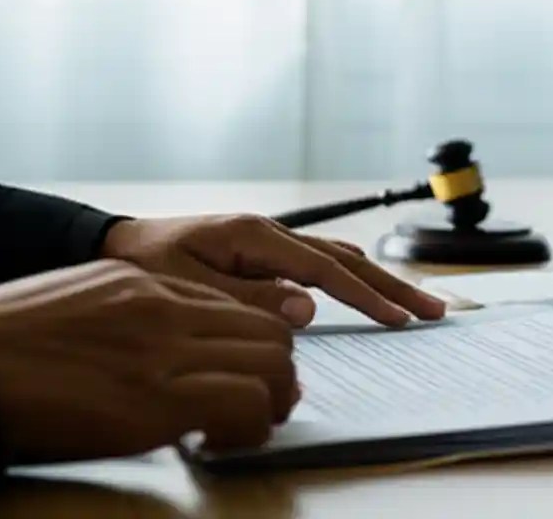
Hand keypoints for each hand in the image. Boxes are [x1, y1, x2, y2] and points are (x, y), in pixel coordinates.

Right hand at [0, 259, 297, 462]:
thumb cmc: (9, 341)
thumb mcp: (85, 301)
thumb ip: (141, 314)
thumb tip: (183, 347)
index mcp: (148, 284)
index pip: (240, 304)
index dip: (258, 344)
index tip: (249, 374)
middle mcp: (167, 311)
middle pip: (270, 332)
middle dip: (279, 372)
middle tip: (265, 405)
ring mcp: (165, 353)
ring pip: (271, 363)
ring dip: (273, 400)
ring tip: (246, 425)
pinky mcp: (157, 400)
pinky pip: (243, 404)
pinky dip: (249, 428)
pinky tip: (218, 443)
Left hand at [100, 214, 445, 328]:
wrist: (117, 244)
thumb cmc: (145, 268)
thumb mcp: (189, 288)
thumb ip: (249, 298)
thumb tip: (309, 308)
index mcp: (255, 237)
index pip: (326, 270)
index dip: (366, 296)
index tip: (400, 319)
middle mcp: (270, 233)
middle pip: (346, 259)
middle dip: (393, 287)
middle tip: (434, 311)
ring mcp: (271, 240)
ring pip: (339, 258)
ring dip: (379, 281)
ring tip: (415, 304)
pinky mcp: (266, 251)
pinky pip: (321, 261)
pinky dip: (353, 275)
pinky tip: (369, 285)